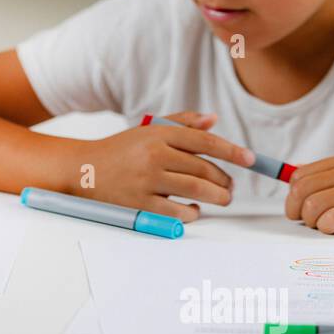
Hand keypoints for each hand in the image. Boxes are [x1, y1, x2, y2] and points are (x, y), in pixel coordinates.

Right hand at [75, 111, 255, 221]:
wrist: (84, 170)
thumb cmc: (121, 151)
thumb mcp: (149, 129)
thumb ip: (181, 123)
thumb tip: (213, 120)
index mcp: (158, 134)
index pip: (204, 142)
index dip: (232, 151)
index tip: (249, 159)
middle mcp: (154, 155)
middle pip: (204, 170)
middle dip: (225, 181)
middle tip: (230, 187)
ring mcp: (147, 181)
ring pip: (197, 192)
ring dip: (217, 198)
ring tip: (222, 199)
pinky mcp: (141, 205)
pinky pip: (179, 213)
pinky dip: (192, 213)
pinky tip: (192, 209)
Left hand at [285, 155, 333, 232]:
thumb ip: (333, 174)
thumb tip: (299, 177)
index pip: (299, 176)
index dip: (292, 194)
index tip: (298, 206)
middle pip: (301, 191)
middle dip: (295, 209)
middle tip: (303, 221)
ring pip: (311, 207)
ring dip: (311, 221)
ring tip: (322, 226)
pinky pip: (329, 220)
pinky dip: (325, 228)